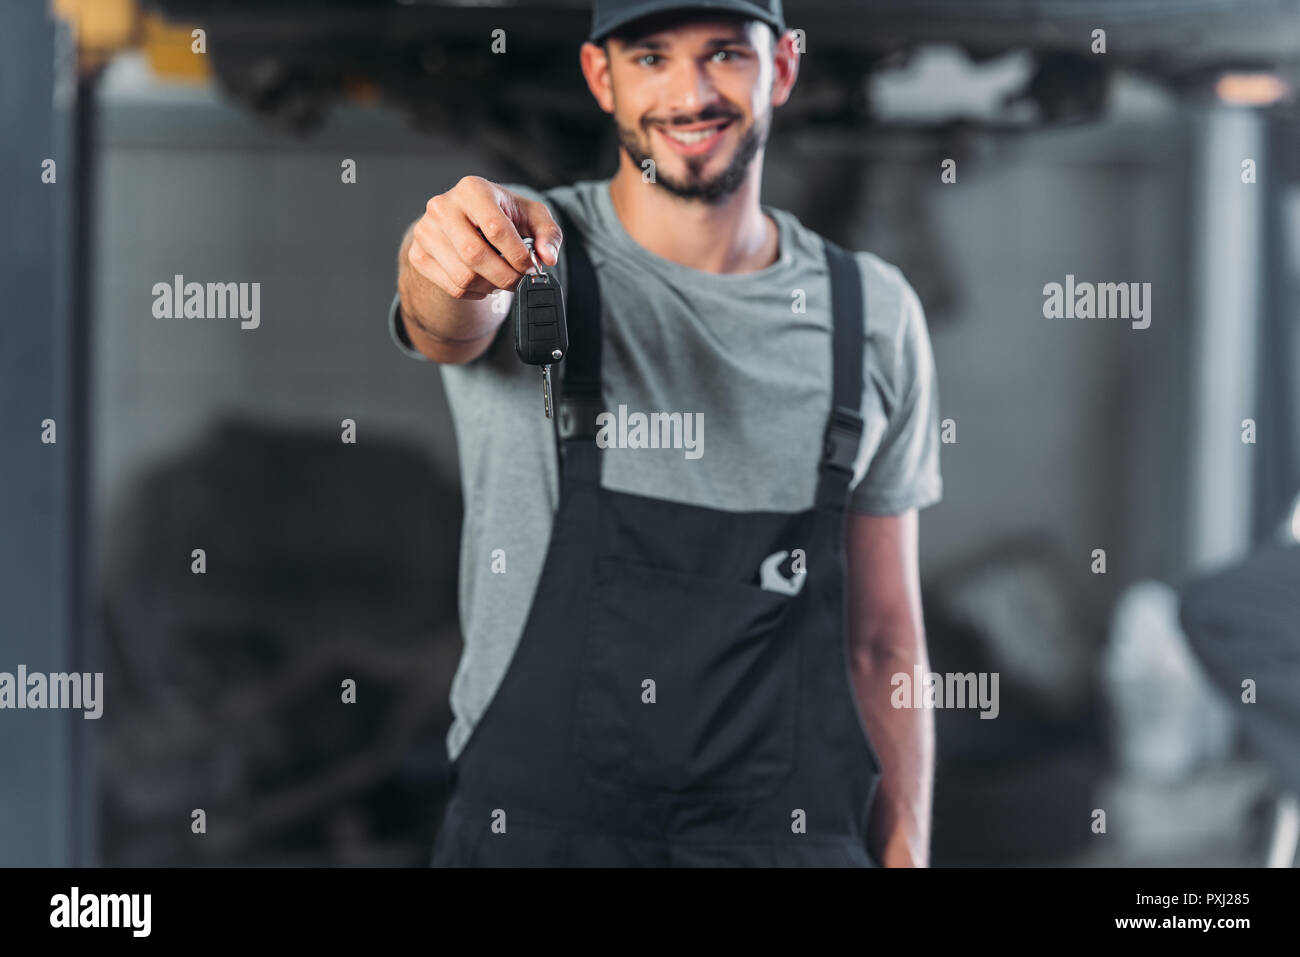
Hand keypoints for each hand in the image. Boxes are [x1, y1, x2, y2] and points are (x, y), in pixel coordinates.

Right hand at [408, 175, 563, 300]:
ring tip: (502, 278)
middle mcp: (443, 207)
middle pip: (475, 255)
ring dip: (491, 286)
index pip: (496, 228)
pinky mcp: (418, 255)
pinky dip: (475, 292)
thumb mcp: (531, 216)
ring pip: (463, 276)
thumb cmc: (502, 215)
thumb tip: (547, 257)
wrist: (466, 221)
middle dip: (505, 276)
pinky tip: (484, 281)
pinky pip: (452, 288)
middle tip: (519, 281)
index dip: (518, 255)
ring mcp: (425, 231)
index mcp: (472, 189)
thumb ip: (548, 234)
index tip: (530, 267)